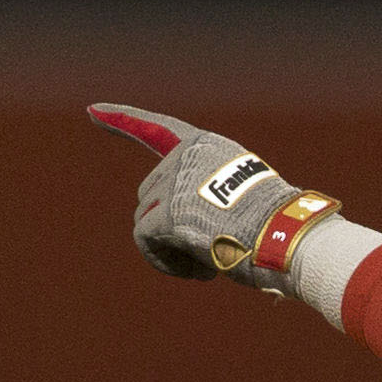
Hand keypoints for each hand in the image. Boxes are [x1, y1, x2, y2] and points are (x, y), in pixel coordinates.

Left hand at [86, 103, 335, 289]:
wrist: (290, 239)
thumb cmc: (278, 229)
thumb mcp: (243, 197)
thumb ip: (206, 196)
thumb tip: (181, 228)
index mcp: (207, 147)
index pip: (158, 128)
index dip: (122, 118)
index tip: (91, 110)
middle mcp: (186, 156)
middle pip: (149, 194)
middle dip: (168, 225)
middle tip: (208, 246)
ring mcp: (174, 183)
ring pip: (145, 220)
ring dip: (170, 247)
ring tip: (209, 261)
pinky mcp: (166, 213)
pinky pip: (145, 242)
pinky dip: (165, 262)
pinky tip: (199, 271)